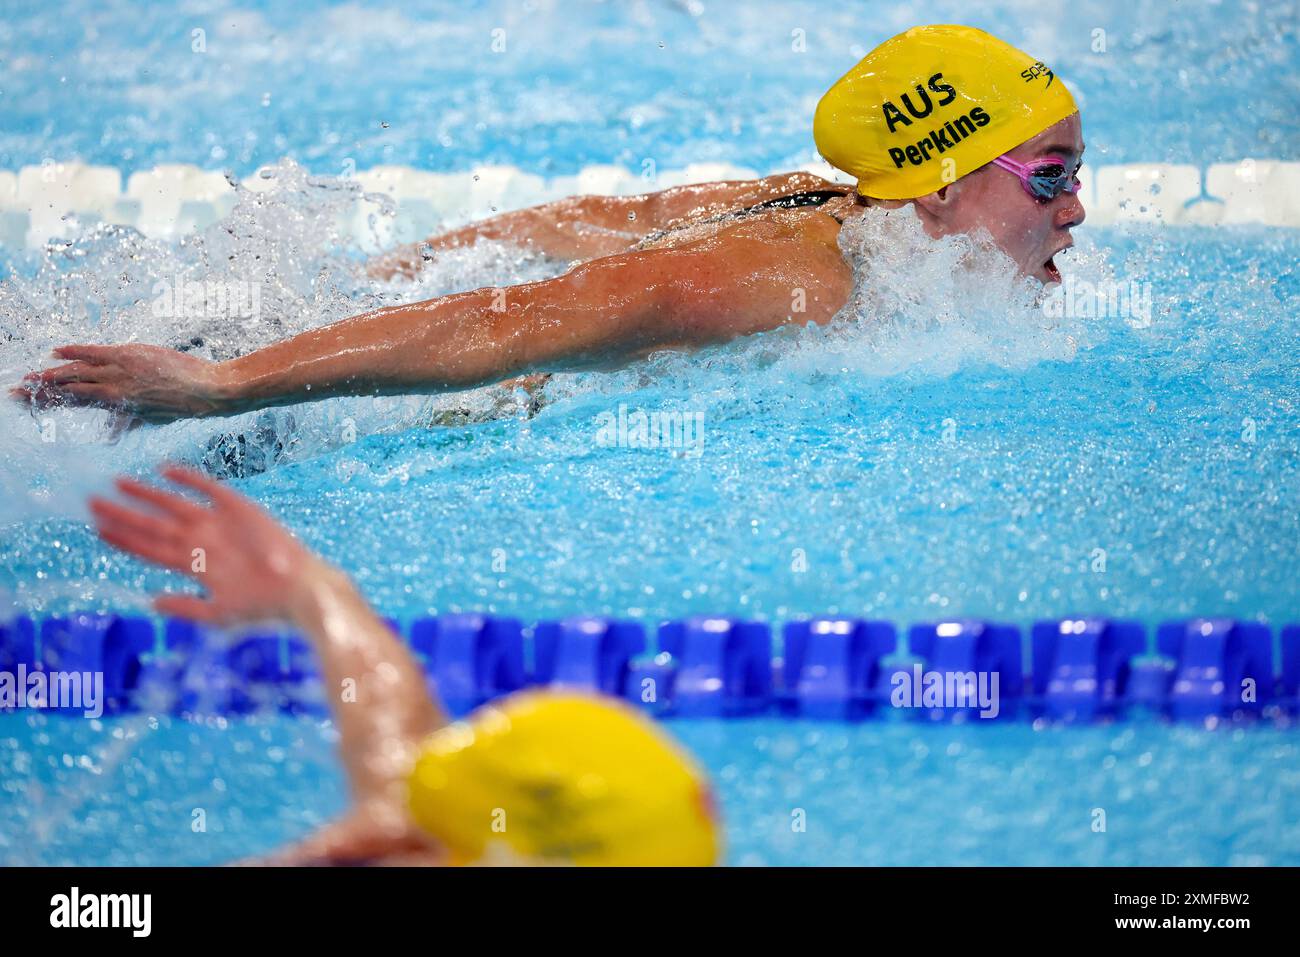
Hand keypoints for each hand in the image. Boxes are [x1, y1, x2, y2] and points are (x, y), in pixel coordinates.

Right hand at [11, 344, 232, 422]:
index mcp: (116, 404)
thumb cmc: (183, 406)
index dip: (48, 403)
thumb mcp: (151, 418)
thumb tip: (109, 437)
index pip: (73, 402)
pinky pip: (95, 352)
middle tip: (15, 392)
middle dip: (40, 392)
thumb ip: (126, 422)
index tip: (26, 402)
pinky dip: (75, 352)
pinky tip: (55, 352)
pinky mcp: (129, 355)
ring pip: (76, 372)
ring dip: (50, 375)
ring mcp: (119, 371)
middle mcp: (112, 389)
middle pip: (67, 389)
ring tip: (28, 379)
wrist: (208, 391)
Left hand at [89, 466, 321, 625]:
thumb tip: (152, 602)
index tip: (97, 529)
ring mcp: (218, 523)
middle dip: (123, 515)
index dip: (123, 539)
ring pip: (173, 506)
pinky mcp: (239, 508)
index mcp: (194, 566)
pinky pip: (209, 489)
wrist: (299, 589)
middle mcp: (201, 541)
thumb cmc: (263, 608)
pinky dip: (189, 479)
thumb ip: (185, 607)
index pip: (149, 549)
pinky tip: (165, 470)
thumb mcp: (219, 615)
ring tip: (119, 483)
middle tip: (92, 501)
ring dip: (146, 494)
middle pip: (153, 526)